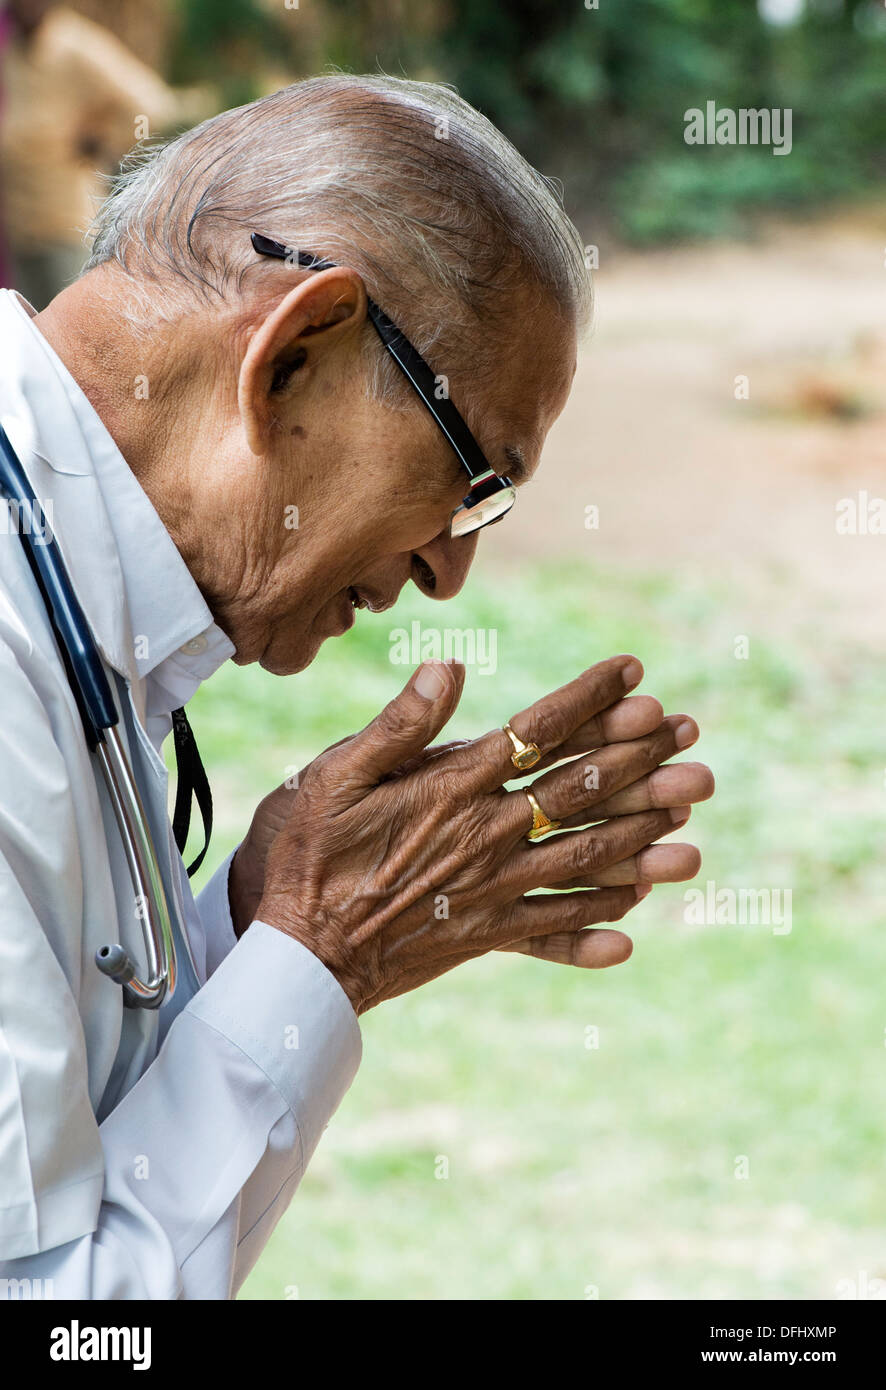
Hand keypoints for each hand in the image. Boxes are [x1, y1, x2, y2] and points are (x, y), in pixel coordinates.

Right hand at [252, 655, 712, 1013]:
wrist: (294, 957)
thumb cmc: (303, 857)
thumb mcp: (333, 776)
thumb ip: (399, 725)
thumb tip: (451, 668)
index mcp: (451, 790)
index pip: (535, 733)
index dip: (589, 701)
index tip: (637, 675)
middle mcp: (483, 838)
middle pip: (577, 792)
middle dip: (640, 764)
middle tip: (695, 745)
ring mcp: (489, 892)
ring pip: (582, 861)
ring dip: (641, 842)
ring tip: (691, 832)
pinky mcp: (483, 937)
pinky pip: (551, 931)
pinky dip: (592, 927)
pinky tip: (633, 924)